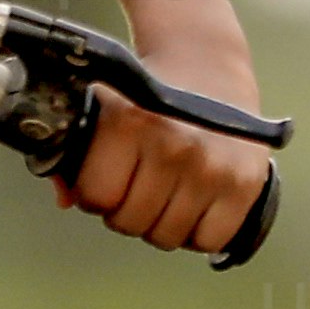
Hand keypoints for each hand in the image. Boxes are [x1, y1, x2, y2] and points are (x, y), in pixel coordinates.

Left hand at [64, 89, 271, 256]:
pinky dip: (199, 232)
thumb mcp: (104, 110)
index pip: (94, 197)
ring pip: (167, 237)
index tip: (109, 177)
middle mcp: (172, 144)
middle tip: (141, 182)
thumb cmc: (150, 96)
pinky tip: (196, 201)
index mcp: (128, 122)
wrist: (210, 67)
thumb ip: (74, 155)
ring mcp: (211, 166)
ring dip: (162, 222)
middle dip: (128, 209)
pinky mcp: (244, 184)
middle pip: (129, 222)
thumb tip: (65, 200)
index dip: (95, 193)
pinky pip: (208, 241)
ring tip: (169, 188)